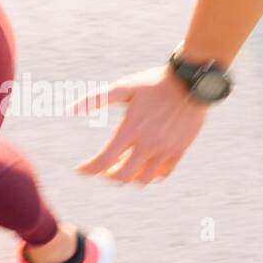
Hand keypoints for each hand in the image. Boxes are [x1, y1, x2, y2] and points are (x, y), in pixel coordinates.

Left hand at [66, 64, 209, 185]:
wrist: (191, 83)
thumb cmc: (153, 83)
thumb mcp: (123, 87)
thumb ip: (96, 98)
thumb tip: (71, 109)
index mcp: (131, 129)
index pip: (104, 161)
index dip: (89, 168)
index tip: (80, 169)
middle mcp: (148, 144)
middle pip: (123, 176)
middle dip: (107, 175)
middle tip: (102, 166)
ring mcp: (165, 150)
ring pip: (143, 179)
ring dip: (128, 176)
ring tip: (121, 164)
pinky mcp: (179, 151)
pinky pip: (163, 173)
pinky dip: (149, 174)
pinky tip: (142, 164)